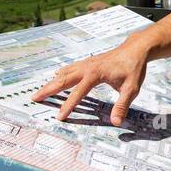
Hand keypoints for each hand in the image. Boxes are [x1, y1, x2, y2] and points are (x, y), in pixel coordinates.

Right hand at [31, 40, 148, 123]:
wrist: (135, 49)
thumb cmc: (134, 68)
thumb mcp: (131, 89)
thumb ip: (122, 105)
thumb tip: (116, 122)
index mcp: (95, 74)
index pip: (78, 93)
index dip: (68, 106)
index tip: (59, 117)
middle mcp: (87, 67)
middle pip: (63, 80)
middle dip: (48, 90)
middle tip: (34, 98)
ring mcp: (86, 63)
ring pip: (64, 73)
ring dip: (51, 82)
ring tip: (40, 91)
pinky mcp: (88, 62)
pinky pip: (70, 68)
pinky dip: (60, 74)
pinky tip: (56, 77)